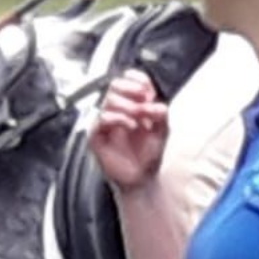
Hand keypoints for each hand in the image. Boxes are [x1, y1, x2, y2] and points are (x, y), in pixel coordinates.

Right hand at [89, 70, 169, 191]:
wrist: (141, 179)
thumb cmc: (148, 154)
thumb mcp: (162, 132)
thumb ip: (161, 115)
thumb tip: (158, 103)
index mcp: (130, 102)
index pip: (128, 79)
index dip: (137, 79)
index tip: (148, 88)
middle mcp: (116, 109)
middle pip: (115, 84)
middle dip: (131, 90)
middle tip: (144, 100)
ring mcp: (105, 120)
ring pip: (109, 99)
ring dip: (128, 106)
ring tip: (140, 118)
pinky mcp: (96, 134)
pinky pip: (102, 118)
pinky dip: (119, 118)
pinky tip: (131, 126)